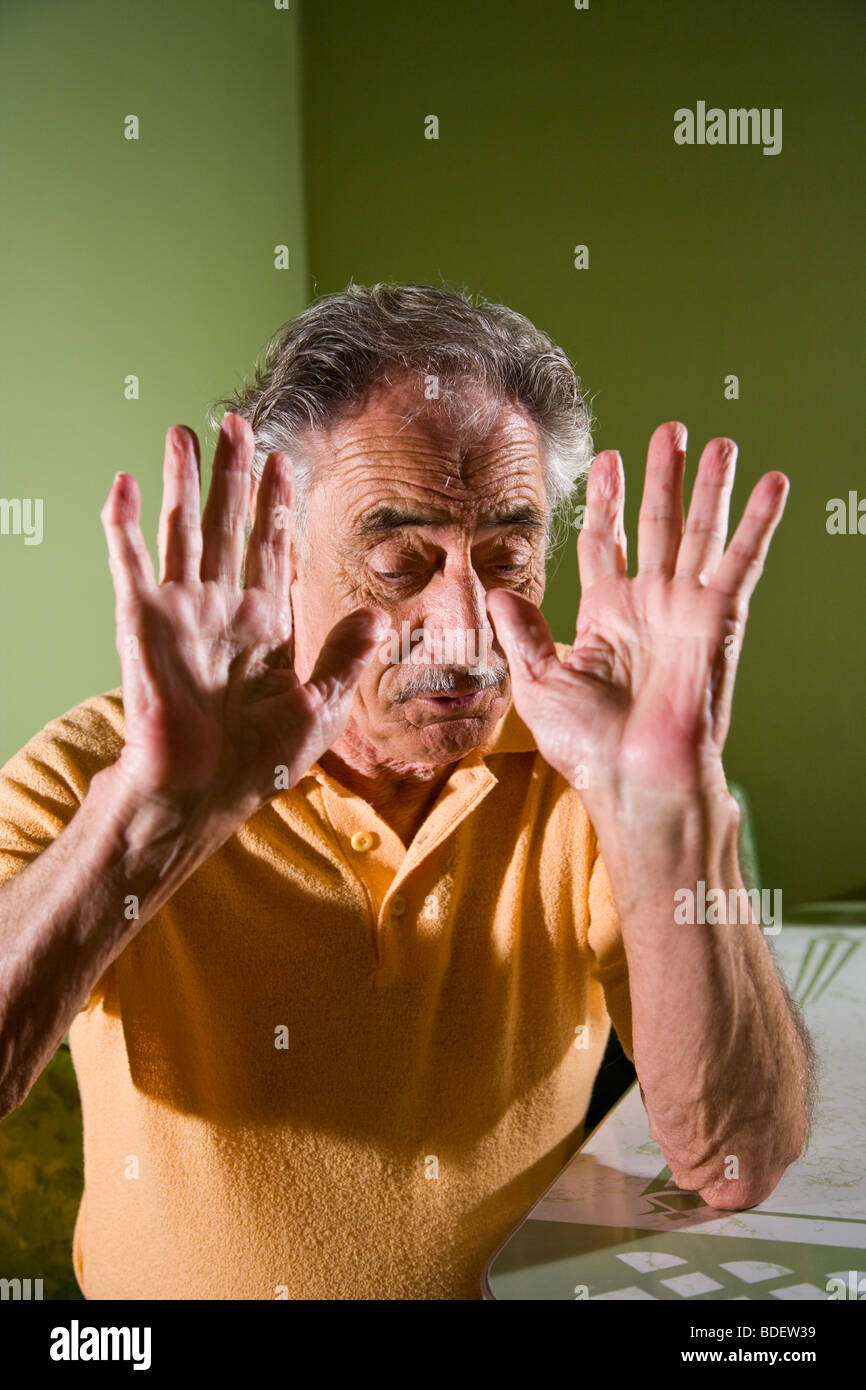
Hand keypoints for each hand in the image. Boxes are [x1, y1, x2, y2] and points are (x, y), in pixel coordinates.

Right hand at [101, 414, 386, 817]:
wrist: (204, 791)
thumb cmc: (259, 761)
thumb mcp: (320, 707)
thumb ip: (344, 657)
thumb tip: (381, 616)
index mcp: (264, 624)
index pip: (272, 548)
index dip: (278, 505)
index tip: (286, 462)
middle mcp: (223, 608)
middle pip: (228, 524)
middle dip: (234, 474)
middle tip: (236, 423)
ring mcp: (182, 611)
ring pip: (183, 529)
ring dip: (183, 481)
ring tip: (184, 431)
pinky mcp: (145, 622)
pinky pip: (132, 564)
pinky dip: (124, 525)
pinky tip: (124, 483)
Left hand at [485, 422, 788, 798]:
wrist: (635, 780)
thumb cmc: (588, 747)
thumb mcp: (538, 683)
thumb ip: (522, 633)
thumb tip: (496, 591)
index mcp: (605, 616)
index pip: (606, 544)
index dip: (608, 502)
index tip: (607, 459)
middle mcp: (648, 605)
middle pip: (656, 524)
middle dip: (662, 477)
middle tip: (668, 431)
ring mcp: (686, 608)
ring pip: (700, 531)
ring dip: (710, 486)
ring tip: (715, 442)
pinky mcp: (719, 618)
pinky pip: (741, 561)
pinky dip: (759, 522)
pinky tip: (772, 484)